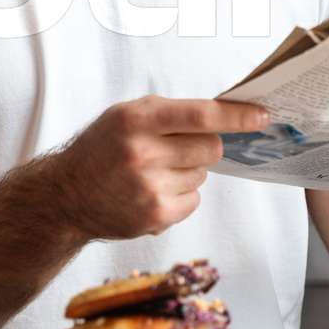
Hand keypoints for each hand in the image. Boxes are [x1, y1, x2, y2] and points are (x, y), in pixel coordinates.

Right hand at [54, 95, 266, 239]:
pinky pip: (194, 200)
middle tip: (178, 147)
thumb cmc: (103, 148)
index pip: (202, 114)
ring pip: (202, 174)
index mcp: (137, 119)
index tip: (262, 116)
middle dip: (205, 145)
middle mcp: (142, 152)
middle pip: (211, 147)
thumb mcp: (127, 115)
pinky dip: (181, 195)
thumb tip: (227, 114)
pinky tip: (153, 191)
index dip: (237, 116)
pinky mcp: (155, 216)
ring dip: (188, 171)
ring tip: (154, 172)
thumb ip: (171, 112)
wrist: (66, 196)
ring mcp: (149, 188)